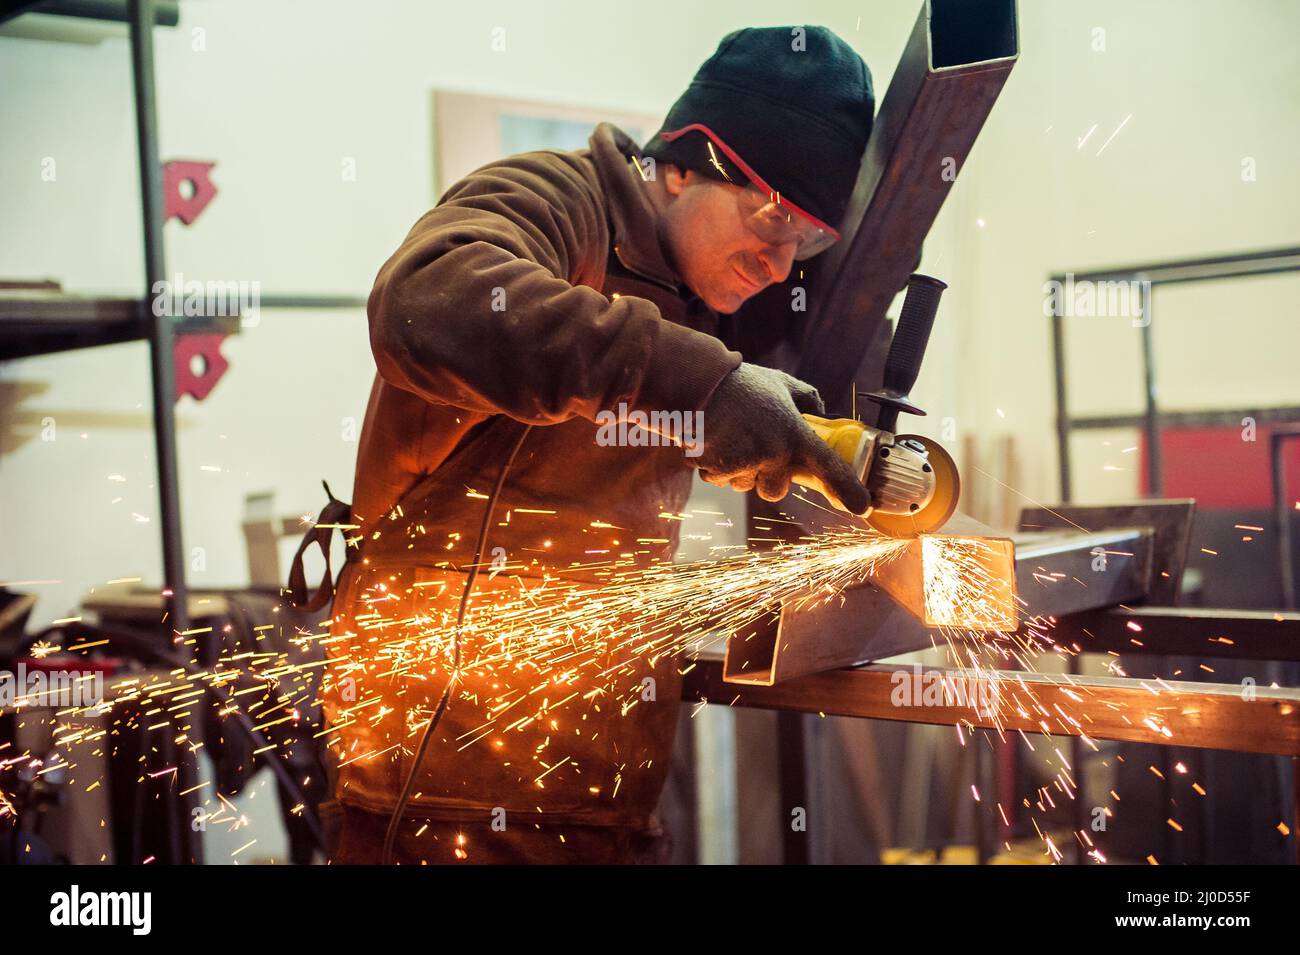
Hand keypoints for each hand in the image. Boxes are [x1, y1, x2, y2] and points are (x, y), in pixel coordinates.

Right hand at [692, 363, 870, 512]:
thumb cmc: (742, 382)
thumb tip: (820, 413)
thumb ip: (807, 400)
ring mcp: (742, 464)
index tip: (861, 506)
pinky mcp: (714, 468)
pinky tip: (714, 441)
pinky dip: (715, 465)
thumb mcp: (783, 383)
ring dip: (739, 470)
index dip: (848, 491)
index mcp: (794, 434)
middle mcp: (772, 454)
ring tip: (730, 437)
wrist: (697, 381)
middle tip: (757, 450)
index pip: (829, 468)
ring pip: (744, 485)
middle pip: (776, 490)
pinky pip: (719, 479)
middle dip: (767, 477)